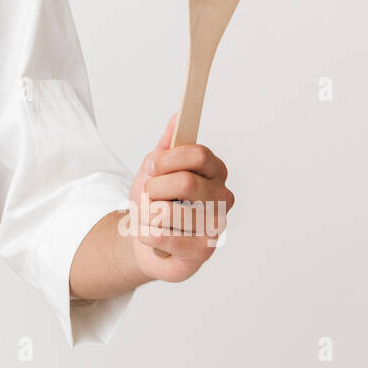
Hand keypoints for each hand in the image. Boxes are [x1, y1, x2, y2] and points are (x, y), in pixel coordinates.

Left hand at [126, 113, 233, 282]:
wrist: (144, 238)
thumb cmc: (154, 202)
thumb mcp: (156, 169)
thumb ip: (167, 145)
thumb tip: (177, 117)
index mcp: (215, 172)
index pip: (199, 155)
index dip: (169, 159)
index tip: (153, 166)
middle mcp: (223, 197)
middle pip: (185, 182)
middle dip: (155, 188)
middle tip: (150, 195)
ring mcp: (216, 225)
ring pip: (168, 211)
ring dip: (147, 213)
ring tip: (153, 218)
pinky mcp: (203, 250)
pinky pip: (162, 235)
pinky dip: (145, 232)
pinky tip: (152, 235)